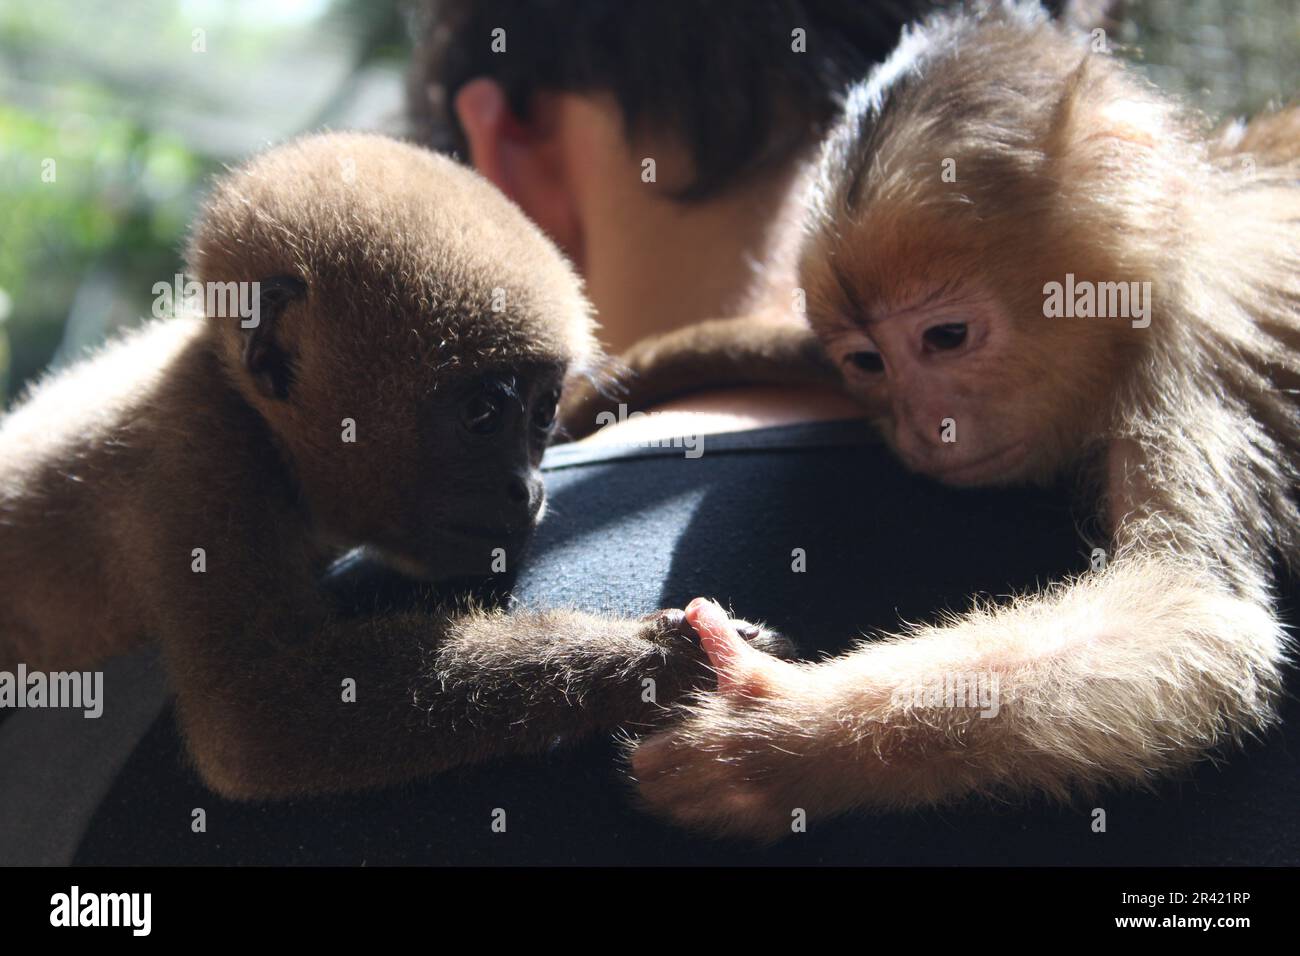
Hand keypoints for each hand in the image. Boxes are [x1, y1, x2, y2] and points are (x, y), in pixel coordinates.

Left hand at [629, 598, 823, 841]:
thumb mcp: (753, 666)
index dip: (644, 759)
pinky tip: (704, 815)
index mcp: (714, 731)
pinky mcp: (769, 818)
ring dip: (675, 808)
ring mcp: (747, 798)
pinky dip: (709, 822)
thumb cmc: (796, 696)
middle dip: (654, 787)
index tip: (638, 759)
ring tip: (665, 802)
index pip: (656, 757)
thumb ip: (718, 637)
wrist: (850, 733)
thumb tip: (696, 606)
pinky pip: (724, 828)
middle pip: (666, 791)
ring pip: (691, 815)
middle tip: (646, 785)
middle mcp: (726, 769)